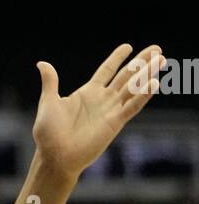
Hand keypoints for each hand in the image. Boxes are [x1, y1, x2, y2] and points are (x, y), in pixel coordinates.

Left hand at [33, 43, 164, 179]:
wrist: (55, 156)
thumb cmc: (48, 133)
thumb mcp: (48, 102)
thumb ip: (51, 82)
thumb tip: (42, 64)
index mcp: (87, 93)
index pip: (107, 71)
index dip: (117, 58)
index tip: (128, 46)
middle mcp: (102, 100)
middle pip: (126, 76)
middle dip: (141, 62)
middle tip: (157, 49)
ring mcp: (110, 111)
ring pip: (133, 88)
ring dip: (147, 74)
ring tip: (161, 59)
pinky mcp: (115, 123)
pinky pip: (132, 107)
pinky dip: (143, 95)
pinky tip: (154, 83)